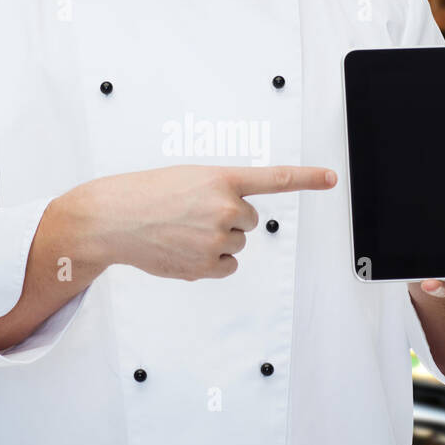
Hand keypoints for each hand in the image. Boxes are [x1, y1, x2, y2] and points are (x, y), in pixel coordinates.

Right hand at [71, 163, 336, 280]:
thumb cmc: (149, 195)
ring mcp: (215, 238)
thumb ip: (221, 193)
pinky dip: (212, 262)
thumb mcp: (190, 179)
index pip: (274, 178)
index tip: (332, 178)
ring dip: (217, 241)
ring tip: (183, 231)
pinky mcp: (205, 265)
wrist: (113, 218)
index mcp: (222, 178)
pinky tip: (185, 251)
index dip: (307, 178)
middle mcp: (224, 207)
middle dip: (229, 219)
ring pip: (238, 244)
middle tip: (194, 215)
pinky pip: (228, 266)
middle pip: (251, 221)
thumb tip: (240, 223)